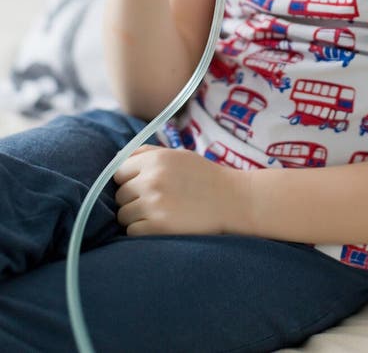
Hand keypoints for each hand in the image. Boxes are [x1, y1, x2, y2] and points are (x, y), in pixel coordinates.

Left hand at [113, 145, 248, 236]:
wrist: (233, 200)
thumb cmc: (204, 177)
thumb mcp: (177, 155)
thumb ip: (147, 154)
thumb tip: (115, 161)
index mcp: (155, 159)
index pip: (118, 172)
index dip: (128, 181)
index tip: (141, 187)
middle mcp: (152, 180)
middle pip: (120, 195)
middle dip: (132, 200)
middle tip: (154, 202)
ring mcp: (154, 204)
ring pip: (123, 215)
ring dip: (136, 217)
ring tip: (159, 214)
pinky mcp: (158, 228)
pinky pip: (132, 232)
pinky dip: (142, 231)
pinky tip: (161, 226)